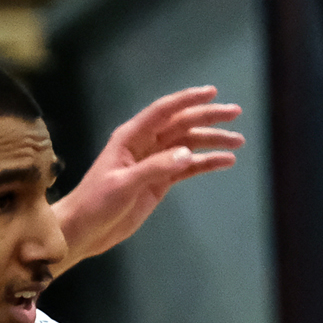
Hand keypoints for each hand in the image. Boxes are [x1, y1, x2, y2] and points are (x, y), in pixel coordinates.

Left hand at [52, 87, 242, 265]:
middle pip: (180, 124)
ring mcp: (153, 163)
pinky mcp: (158, 182)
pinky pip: (187, 167)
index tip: (212, 92)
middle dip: (207, 117)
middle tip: (234, 112)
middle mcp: (143, 145)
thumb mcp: (123, 184)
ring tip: (238, 141)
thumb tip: (187, 154)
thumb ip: (155, 168)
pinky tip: (226, 161)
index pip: (163, 111)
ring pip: (187, 144)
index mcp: (130, 137)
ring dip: (212, 141)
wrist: (84, 230)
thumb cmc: (95, 203)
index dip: (187, 99)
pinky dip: (206, 163)